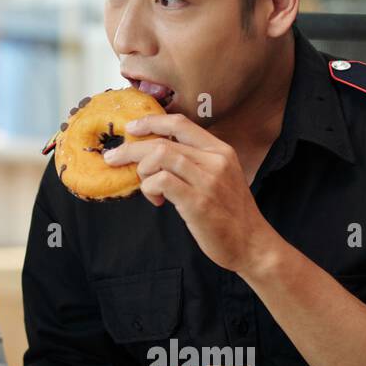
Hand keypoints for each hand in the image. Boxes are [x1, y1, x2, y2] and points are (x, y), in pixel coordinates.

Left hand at [103, 111, 273, 272]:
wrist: (252, 244)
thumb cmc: (231, 213)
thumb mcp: (220, 176)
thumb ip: (194, 161)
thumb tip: (154, 152)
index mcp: (220, 150)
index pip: (180, 123)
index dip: (151, 122)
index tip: (132, 128)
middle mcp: (215, 160)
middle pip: (163, 141)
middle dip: (131, 149)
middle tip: (114, 158)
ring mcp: (208, 180)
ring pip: (160, 156)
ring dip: (141, 170)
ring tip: (145, 187)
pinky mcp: (198, 202)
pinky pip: (161, 181)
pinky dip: (149, 188)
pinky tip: (156, 200)